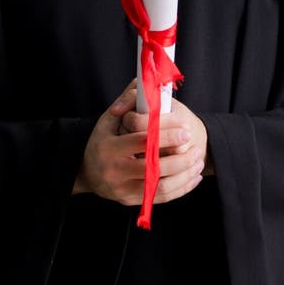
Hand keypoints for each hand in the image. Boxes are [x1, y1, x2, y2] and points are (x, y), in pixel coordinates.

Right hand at [73, 81, 205, 204]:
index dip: (166, 136)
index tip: (185, 130)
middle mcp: (114, 170)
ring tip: (198, 162)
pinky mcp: (129, 201)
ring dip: (184, 176)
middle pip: (153, 167)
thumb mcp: (107, 119)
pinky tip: (192, 178)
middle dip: (180, 159)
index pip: (141, 141)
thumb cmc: (101, 140)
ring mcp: (121, 189)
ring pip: (159, 187)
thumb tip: (144, 83)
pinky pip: (159, 198)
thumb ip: (126, 102)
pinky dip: (180, 189)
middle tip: (196, 148)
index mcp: (109, 148)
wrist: (85, 172)